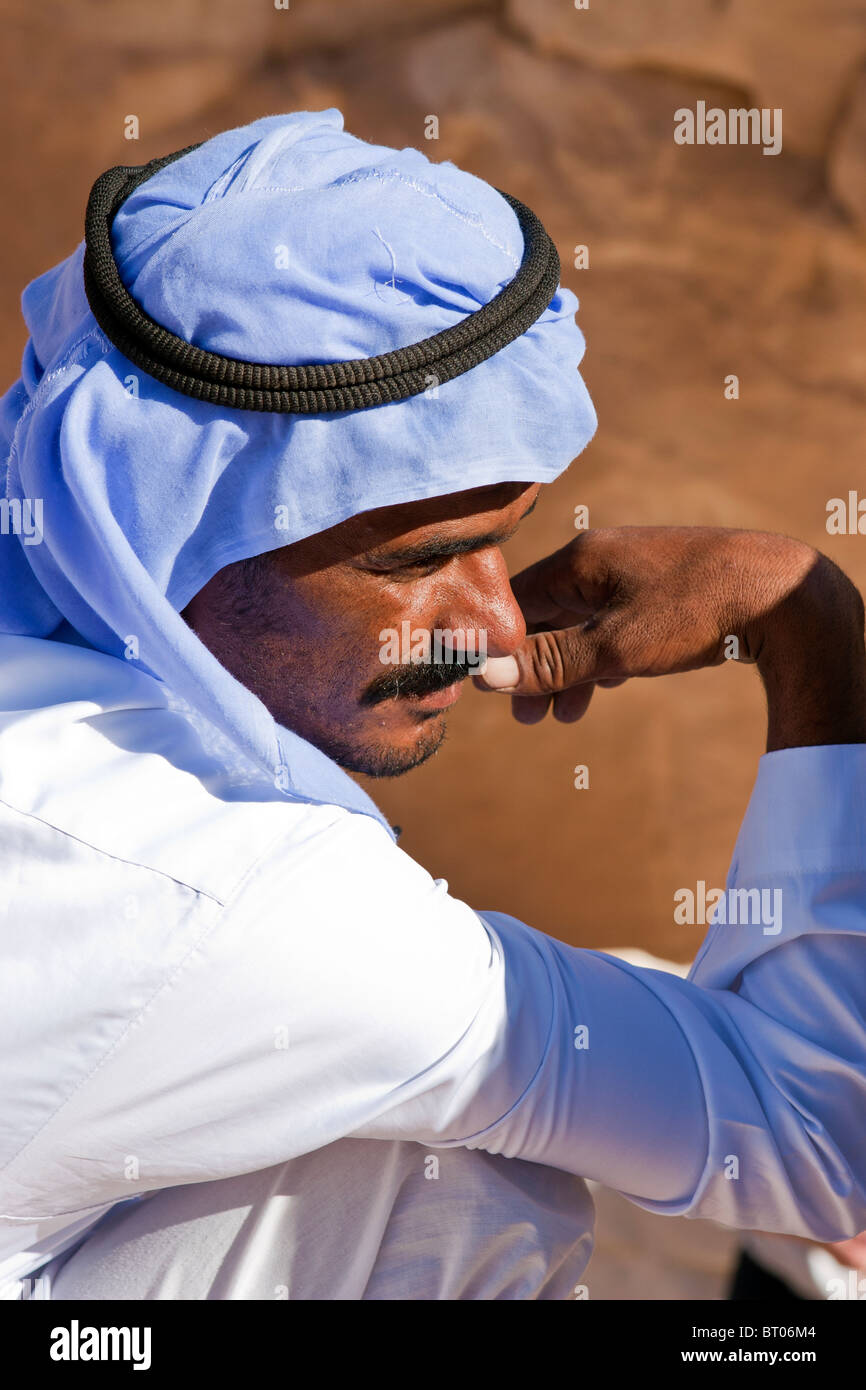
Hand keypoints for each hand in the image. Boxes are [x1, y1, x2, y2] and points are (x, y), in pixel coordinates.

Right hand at [474, 526, 865, 750]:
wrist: (783, 595)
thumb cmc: (695, 613)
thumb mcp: (615, 647)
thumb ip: (551, 663)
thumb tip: (487, 677)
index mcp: (580, 560)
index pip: (515, 602)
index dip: (497, 647)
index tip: (488, 690)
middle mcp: (601, 557)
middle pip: (547, 614)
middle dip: (535, 668)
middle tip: (527, 718)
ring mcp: (634, 569)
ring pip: (582, 623)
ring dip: (569, 669)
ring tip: (566, 716)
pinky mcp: (662, 586)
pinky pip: (613, 621)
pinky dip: (602, 656)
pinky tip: (609, 684)